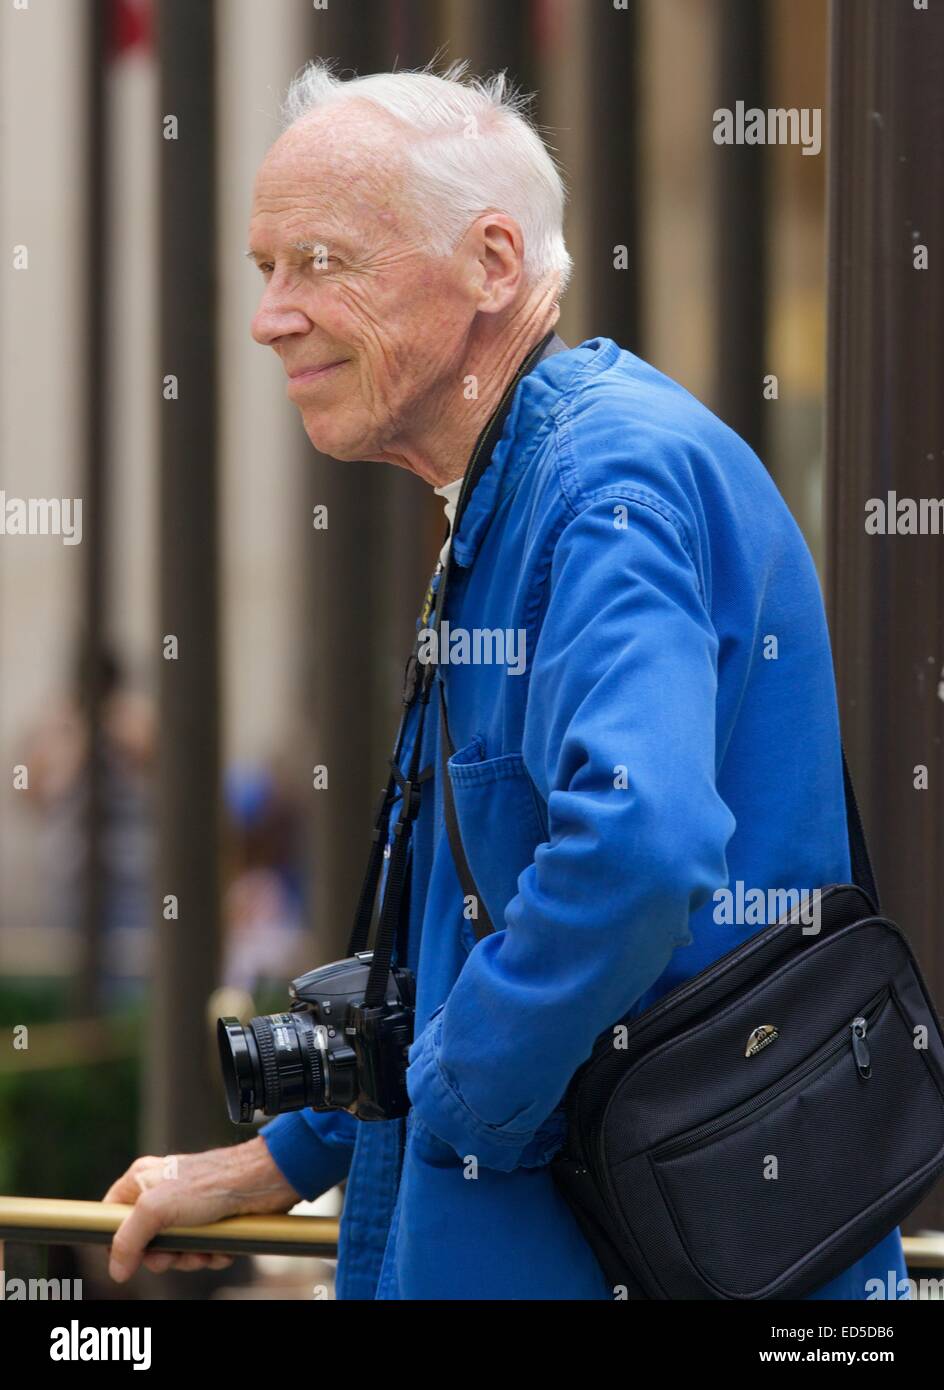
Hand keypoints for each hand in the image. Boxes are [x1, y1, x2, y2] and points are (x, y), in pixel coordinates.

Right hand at [103, 1137, 300, 1282]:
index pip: (112, 1215)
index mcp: (142, 1180)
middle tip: (176, 1254)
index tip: (130, 1258)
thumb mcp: (158, 1209)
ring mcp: (187, 1208)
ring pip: (174, 1250)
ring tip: (204, 1251)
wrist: (262, 1183)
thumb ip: (128, 1239)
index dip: (118, 1241)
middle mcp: (162, 1193)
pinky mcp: (210, 1220)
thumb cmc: (212, 1184)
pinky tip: (220, 1251)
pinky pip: (199, 1250)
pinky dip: (209, 1255)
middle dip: (163, 1256)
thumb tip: (116, 1269)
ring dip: (190, 1259)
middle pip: (144, 1242)